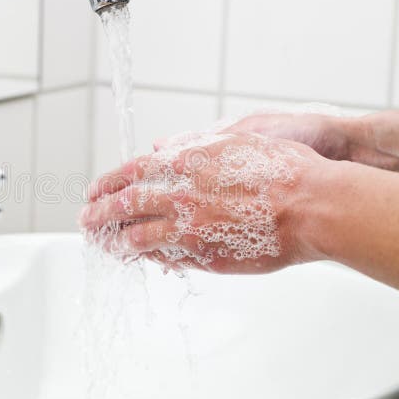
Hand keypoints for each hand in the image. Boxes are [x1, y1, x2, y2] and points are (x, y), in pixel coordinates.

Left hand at [80, 132, 327, 273]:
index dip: (108, 182)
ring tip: (104, 244)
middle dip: (100, 213)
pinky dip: (148, 257)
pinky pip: (167, 258)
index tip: (94, 190)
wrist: (312, 206)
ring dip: (115, 241)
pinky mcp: (205, 256)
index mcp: (188, 162)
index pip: (132, 172)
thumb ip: (194, 145)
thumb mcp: (236, 140)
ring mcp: (191, 227)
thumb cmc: (284, 168)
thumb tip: (161, 147)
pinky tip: (139, 257)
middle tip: (85, 219)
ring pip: (138, 237)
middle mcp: (182, 194)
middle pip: (126, 205)